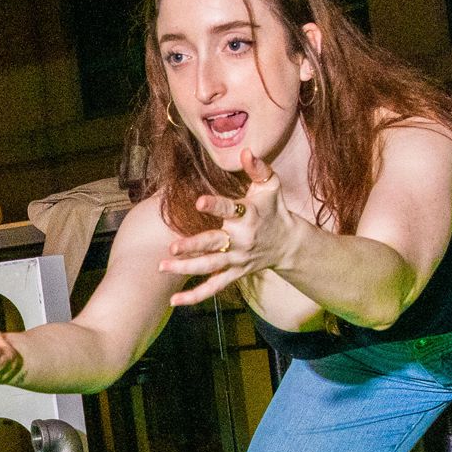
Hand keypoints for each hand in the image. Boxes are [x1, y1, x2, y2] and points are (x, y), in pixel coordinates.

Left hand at [160, 150, 292, 305]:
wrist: (288, 244)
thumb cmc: (274, 209)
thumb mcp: (271, 185)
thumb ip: (258, 168)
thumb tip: (245, 150)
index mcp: (248, 215)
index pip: (230, 210)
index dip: (215, 206)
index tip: (199, 202)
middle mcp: (240, 240)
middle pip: (215, 244)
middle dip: (194, 246)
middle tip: (173, 247)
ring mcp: (236, 260)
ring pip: (209, 267)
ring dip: (186, 269)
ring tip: (162, 267)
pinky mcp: (233, 274)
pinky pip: (213, 287)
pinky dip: (194, 296)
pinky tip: (174, 301)